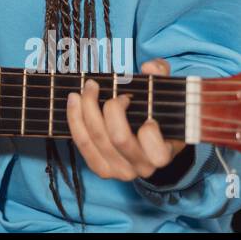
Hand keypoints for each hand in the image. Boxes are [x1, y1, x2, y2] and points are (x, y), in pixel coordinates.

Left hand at [65, 58, 184, 180]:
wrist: (148, 139)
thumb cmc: (157, 114)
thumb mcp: (165, 94)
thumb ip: (162, 76)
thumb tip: (150, 67)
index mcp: (163, 154)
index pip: (157, 152)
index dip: (149, 132)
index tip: (144, 110)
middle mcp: (142, 167)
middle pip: (119, 138)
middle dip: (109, 107)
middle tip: (108, 88)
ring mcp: (121, 171)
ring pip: (97, 139)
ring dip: (87, 108)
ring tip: (88, 87)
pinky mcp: (102, 169)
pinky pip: (82, 144)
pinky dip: (75, 120)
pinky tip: (75, 101)